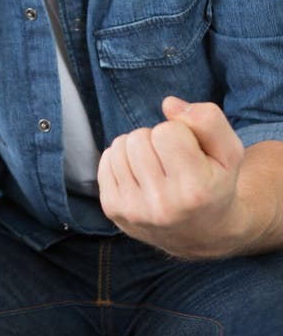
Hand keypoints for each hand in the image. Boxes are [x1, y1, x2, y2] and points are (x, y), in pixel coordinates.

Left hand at [98, 97, 245, 257]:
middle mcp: (162, 206)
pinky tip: (140, 176)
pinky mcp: (112, 210)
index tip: (189, 152)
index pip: (167, 132)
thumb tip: (168, 104)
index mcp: (195, 191)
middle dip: (155, 139)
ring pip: (119, 146)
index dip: (179, 133)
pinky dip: (122, 160)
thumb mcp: (229, 151)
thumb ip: (208, 119)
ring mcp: (133, 210)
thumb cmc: (214, 182)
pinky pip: (106, 159)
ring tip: (156, 167)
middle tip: (172, 160)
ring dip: (137, 148)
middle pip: (139, 138)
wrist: (201, 232)